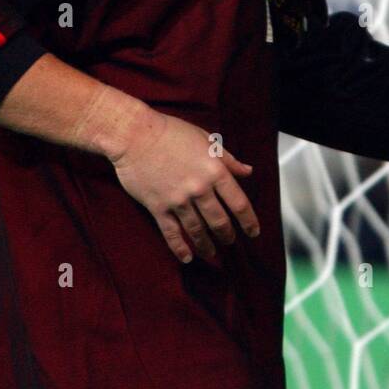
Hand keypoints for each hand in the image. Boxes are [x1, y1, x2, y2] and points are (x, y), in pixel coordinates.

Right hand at [107, 104, 260, 263]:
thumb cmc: (170, 131)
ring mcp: (178, 200)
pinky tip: (187, 257)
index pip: (239, 203)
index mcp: (215, 170)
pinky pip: (172, 233)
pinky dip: (180, 248)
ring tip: (212, 253)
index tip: (253, 231)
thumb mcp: (206, 139)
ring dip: (207, 245)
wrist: (135, 135)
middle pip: (219, 221)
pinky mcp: (158, 207)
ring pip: (197, 230)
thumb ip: (228, 159)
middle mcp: (199, 189)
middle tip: (230, 241)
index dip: (249, 221)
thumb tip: (247, 171)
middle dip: (227, 235)